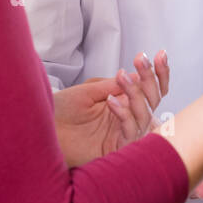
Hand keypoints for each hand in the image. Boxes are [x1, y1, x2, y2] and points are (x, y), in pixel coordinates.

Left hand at [53, 50, 169, 167]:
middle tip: (141, 60)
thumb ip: (114, 85)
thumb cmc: (61, 111)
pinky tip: (111, 100)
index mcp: (123, 103)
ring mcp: (123, 134)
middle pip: (153, 100)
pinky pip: (130, 130)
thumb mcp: (89, 91)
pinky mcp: (116, 148)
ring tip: (121, 76)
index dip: (158, 73)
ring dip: (135, 92)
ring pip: (144, 114)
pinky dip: (124, 113)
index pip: (149, 89)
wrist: (41, 128)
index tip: (161, 54)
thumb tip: (139, 75)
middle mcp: (127, 118)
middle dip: (150, 78)